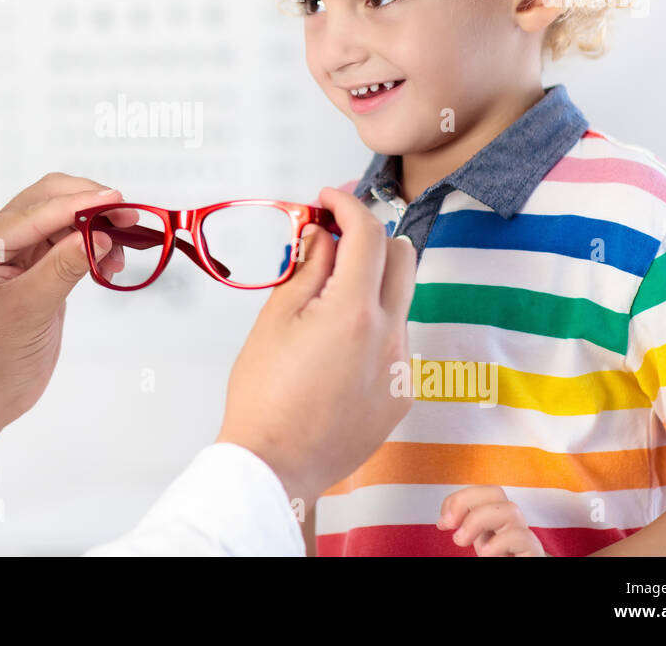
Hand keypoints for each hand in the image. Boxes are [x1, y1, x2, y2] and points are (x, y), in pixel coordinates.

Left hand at [0, 173, 129, 469]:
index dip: (81, 202)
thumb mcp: (30, 309)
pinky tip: (110, 261)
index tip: (118, 201)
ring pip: (63, 218)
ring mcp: (17, 251)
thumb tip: (101, 234)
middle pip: (50, 200)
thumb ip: (64, 267)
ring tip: (122, 249)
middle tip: (128, 217)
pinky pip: (68, 242)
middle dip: (90, 205)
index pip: (38, 210)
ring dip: (95, 225)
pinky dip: (92, 244)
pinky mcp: (37, 267)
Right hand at [216, 186, 416, 508]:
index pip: (368, 234)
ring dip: (371, 285)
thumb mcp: (275, 319)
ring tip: (325, 304)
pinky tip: (335, 350)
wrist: (275, 466)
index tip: (329, 200)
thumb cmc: (263, 397)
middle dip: (370, 238)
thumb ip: (307, 267)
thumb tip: (323, 234)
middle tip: (332, 241)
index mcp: (352, 312)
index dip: (347, 204)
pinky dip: (373, 327)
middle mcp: (389, 337)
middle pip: (403, 257)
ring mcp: (402, 367)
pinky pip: (397, 341)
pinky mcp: (402, 394)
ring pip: (400, 300)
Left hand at [437, 486, 545, 555]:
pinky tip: (485, 554)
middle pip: (496, 491)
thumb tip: (443, 521)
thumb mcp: (477, 540)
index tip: (442, 522)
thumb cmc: (496, 557)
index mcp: (497, 516)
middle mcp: (512, 522)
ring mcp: (524, 536)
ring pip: (510, 510)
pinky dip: (499, 542)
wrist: (517, 576)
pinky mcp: (532, 552)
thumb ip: (465, 526)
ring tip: (462, 541)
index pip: (482, 490)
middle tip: (448, 525)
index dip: (459, 498)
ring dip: (478, 520)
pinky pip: (522, 537)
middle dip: (466, 501)